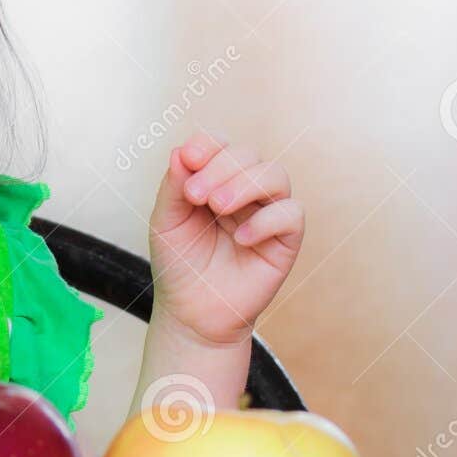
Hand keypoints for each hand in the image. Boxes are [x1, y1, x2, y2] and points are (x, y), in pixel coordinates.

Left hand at [148, 130, 303, 346]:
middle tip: (196, 195)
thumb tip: (180, 151)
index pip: (221, 145)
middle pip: (249, 155)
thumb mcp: (166, 223)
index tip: (189, 157)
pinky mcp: (286, 240)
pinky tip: (240, 238)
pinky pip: (291, 214)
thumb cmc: (179, 265)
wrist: (191, 312)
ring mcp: (267, 213)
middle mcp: (245, 191)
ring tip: (217, 208)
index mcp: (215, 181)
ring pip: (275, 175)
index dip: (208, 145)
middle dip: (221, 168)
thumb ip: (173, 188)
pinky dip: (266, 220)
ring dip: (244, 185)